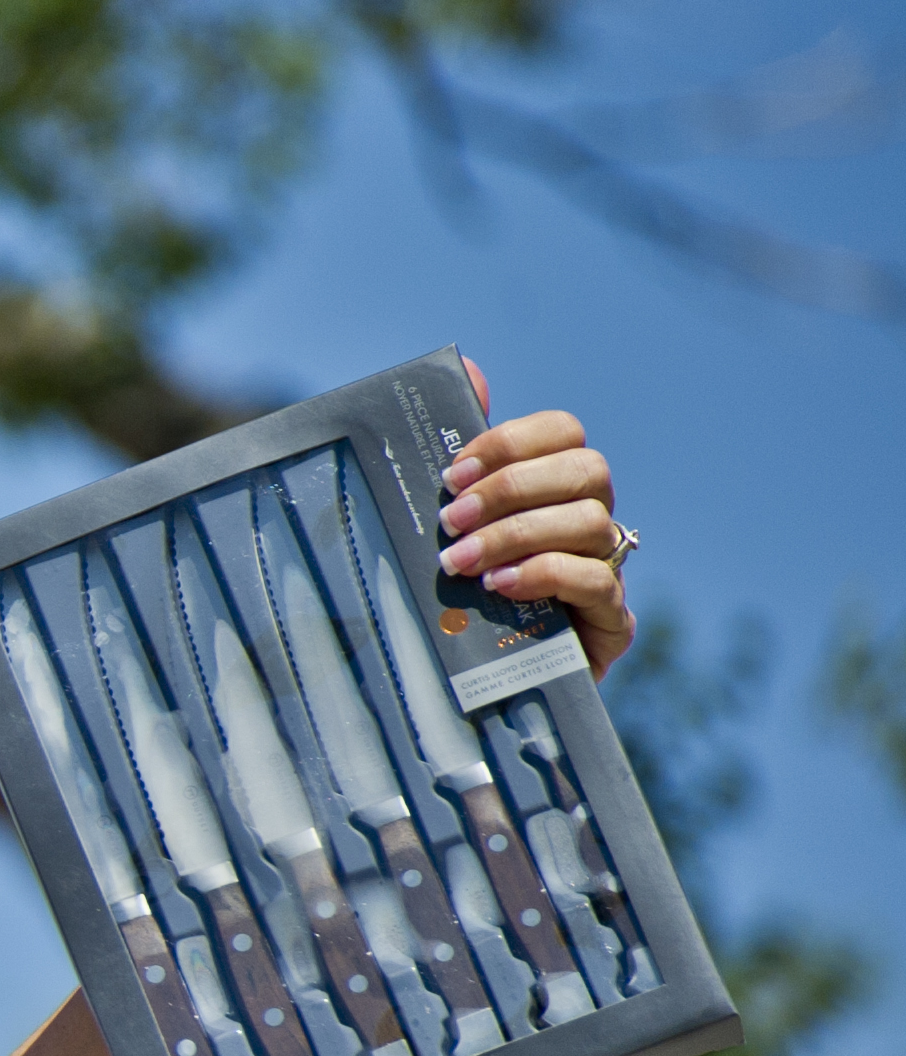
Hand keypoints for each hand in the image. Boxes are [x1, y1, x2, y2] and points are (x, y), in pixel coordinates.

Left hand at [437, 367, 634, 675]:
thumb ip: (458, 458)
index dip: (512, 443)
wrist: (475, 686)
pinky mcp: (611, 622)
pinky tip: (501, 587)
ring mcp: (607, 568)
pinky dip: (547, 575)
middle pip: (586, 470)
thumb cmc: (456, 596)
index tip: (453, 473)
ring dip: (517, 535)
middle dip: (512, 487)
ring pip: (588, 523)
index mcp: (554, 488)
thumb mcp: (445, 528)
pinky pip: (598, 581)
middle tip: (449, 519)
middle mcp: (590, 520)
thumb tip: (469, 369)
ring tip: (460, 562)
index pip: (563, 433)